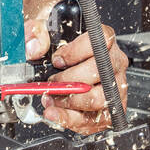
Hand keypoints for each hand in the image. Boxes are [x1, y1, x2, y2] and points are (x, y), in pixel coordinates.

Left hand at [25, 19, 128, 134]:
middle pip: (99, 72)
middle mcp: (114, 62)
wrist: (66, 68)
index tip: (57, 60)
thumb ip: (36, 33)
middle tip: (52, 84)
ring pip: (98, 99)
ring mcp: (116, 86)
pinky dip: (73, 120)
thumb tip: (34, 48)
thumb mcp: (45, 30)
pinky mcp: (112, 108)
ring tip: (52, 100)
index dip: (75, 52)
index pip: (98, 41)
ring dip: (70, 103)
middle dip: (69, 82)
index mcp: (103, 40)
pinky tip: (57, 113)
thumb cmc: (60, 49)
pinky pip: (97, 120)